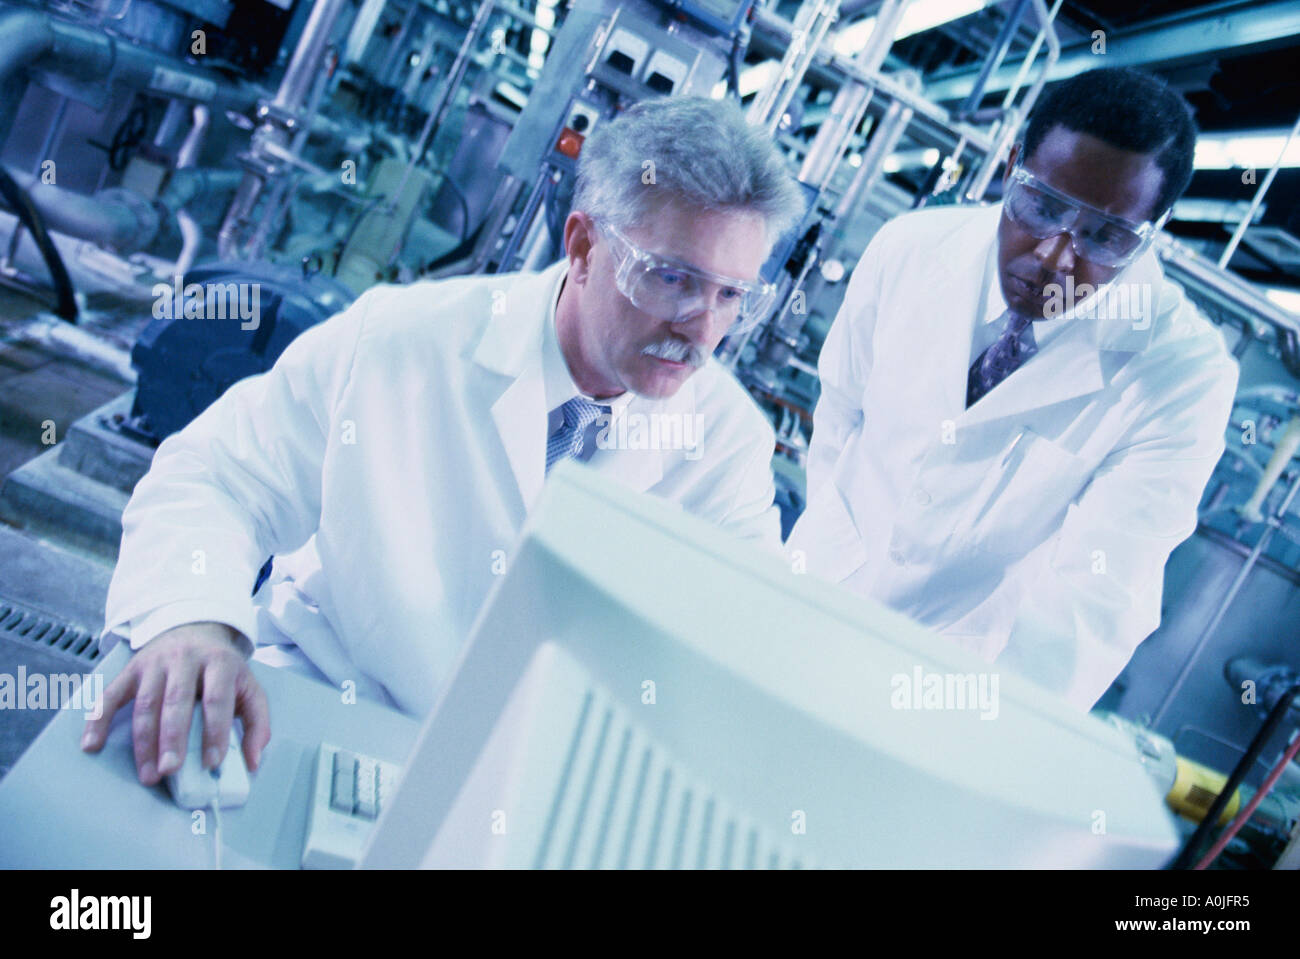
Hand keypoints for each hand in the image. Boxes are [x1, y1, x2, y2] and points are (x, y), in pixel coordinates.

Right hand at [80, 622, 269, 785]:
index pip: (217, 698)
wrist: (195, 628)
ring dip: (144, 742)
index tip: (213, 763)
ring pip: (145, 703)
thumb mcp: (249, 688)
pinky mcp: (131, 669)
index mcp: (220, 663)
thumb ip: (257, 724)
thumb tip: (253, 763)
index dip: (215, 731)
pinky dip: (98, 719)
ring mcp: (155, 663)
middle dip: (172, 738)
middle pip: (176, 701)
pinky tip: (91, 744)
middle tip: (170, 771)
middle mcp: (186, 659)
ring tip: (148, 774)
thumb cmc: (223, 670)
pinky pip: (111, 694)